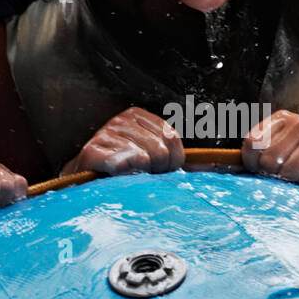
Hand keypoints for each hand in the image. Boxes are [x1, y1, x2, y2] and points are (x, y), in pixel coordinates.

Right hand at [62, 107, 183, 175]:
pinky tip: (117, 177)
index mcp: (138, 116)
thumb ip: (179, 160)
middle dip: (157, 171)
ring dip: (139, 176)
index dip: (171, 163)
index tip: (157, 171)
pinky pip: (124, 163)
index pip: (172, 139)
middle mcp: (122, 120)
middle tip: (140, 177)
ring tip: (127, 179)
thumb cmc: (123, 173)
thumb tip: (216, 165)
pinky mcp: (92, 151)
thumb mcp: (152, 160)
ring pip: (144, 158)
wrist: (82, 183)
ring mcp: (106, 133)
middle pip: (161, 149)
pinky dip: (125, 174)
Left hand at [242, 110, 298, 187]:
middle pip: (270, 160)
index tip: (262, 167)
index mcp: (281, 118)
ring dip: (292, 180)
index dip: (253, 163)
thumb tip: (211, 165)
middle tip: (282, 173)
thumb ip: (249, 153)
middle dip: (273, 173)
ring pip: (289, 172)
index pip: (253, 143)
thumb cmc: (295, 156)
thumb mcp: (273, 146)